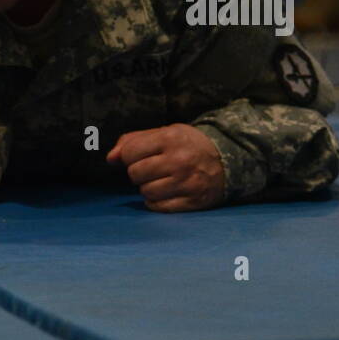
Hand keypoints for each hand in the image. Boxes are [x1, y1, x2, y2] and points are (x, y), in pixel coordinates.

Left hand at [106, 123, 225, 211]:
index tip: (138, 156)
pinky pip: (158, 207)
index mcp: (171, 139)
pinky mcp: (193, 201)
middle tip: (152, 169)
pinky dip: (156, 201)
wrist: (228, 159)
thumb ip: (132, 141)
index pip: (129, 152)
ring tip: (162, 179)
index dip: (128, 156)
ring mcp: (187, 183)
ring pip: (145, 192)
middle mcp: (180, 161)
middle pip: (135, 174)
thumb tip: (110, 159)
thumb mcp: (164, 133)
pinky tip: (166, 192)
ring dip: (148, 187)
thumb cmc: (188, 145)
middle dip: (138, 172)